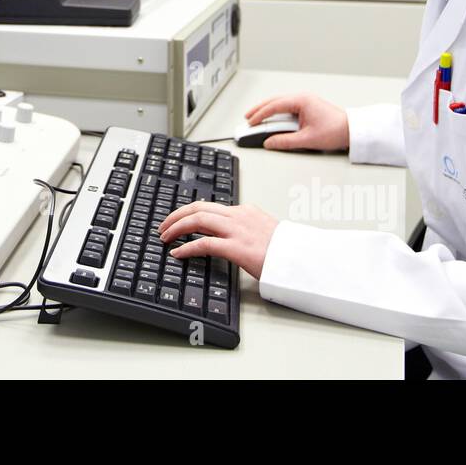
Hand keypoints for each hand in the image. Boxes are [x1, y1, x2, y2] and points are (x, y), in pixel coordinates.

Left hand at [158, 201, 278, 278]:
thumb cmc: (285, 250)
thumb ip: (246, 230)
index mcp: (245, 210)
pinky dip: (186, 247)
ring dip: (176, 227)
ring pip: (196, 220)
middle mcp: (238, 215)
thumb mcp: (264, 232)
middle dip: (176, 216)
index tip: (178, 219)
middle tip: (164, 226)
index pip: (209, 206)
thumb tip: (232, 238)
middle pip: (198, 208)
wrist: (301, 258)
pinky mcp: (236, 247)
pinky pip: (203, 244)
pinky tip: (177, 253)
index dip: (189, 212)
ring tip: (164, 237)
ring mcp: (237, 230)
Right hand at [244, 92, 348, 150]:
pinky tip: (271, 119)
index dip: (259, 115)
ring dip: (267, 111)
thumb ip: (284, 141)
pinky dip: (276, 113)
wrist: (352, 130)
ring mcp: (305, 101)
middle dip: (259, 110)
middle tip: (247, 118)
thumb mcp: (307, 139)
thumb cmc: (335, 130)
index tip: (250, 123)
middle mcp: (302, 98)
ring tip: (256, 118)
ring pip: (280, 103)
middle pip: (274, 101)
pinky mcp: (307, 107)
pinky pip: (287, 107)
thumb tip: (269, 142)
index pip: (274, 106)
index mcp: (301, 100)